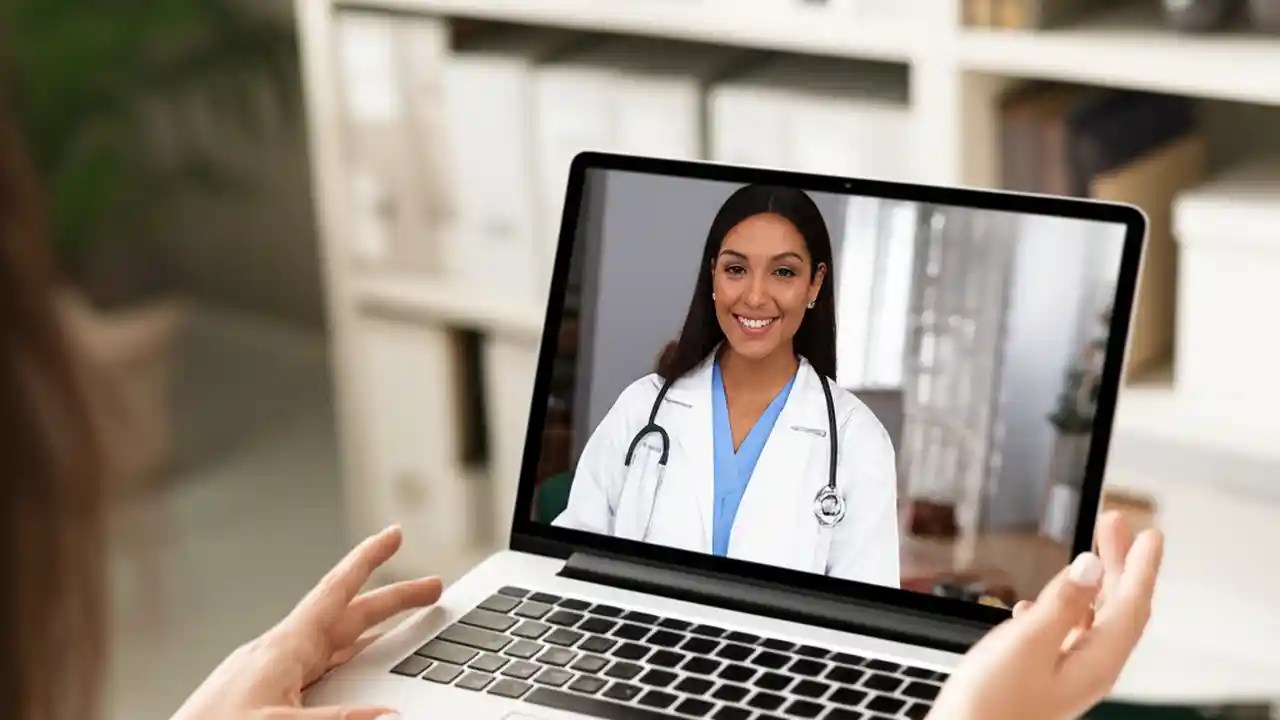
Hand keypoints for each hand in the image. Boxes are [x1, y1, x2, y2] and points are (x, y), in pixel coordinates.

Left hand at [172, 526, 441, 719]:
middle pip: (346, 618)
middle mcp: (276, 656)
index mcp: (280, 649)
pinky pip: (317, 672)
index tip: (394, 533)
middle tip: (434, 587)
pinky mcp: (261, 701)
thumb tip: (391, 711)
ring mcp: (267, 678)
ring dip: (373, 633)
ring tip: (408, 627)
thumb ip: (338, 717)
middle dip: (392, 600)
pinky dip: (349, 663)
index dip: (368, 561)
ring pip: (333, 646)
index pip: (335, 592)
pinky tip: (358, 673)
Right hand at [927, 512, 1163, 719]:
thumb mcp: (1027, 644)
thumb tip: (1092, 566)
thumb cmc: (992, 705)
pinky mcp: (1042, 679)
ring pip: (1093, 620)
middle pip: (1117, 609)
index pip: (1131, 604)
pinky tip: (1039, 601)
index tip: (1150, 534)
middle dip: (1119, 565)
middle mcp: (1088, 669)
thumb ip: (1060, 604)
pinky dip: (1063, 608)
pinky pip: (1066, 634)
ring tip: (1087, 552)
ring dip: (1093, 583)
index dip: (1142, 566)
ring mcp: (1066, 675)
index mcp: (1095, 661)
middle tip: (1114, 524)